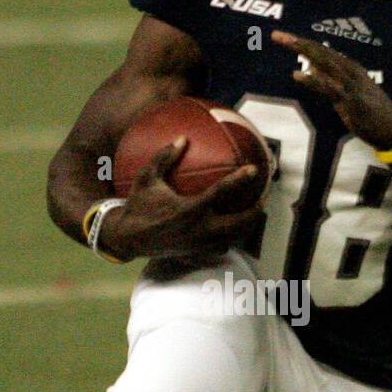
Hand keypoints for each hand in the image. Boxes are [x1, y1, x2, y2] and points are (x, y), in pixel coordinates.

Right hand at [100, 137, 262, 260]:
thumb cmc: (138, 205)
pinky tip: (233, 232)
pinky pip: (221, 248)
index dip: (239, 180)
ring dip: (246, 227)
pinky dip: (231, 240)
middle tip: (263, 200)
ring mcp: (199, 244)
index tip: (254, 169)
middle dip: (255, 212)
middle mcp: (199, 229)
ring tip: (255, 215)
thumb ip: (164, 157)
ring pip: (233, 238)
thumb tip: (182, 138)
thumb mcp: (147, 177)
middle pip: (239, 223)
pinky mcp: (196, 253)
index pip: (221, 192)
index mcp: (189, 208)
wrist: (127, 238)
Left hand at [271, 31, 391, 150]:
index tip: (285, 37)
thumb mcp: (348, 93)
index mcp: (350, 67)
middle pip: (321, 51)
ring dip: (304, 52)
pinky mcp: (349, 100)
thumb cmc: (371, 113)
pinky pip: (327, 87)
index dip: (304, 43)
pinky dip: (312, 80)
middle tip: (277, 35)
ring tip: (286, 43)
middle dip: (299, 42)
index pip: (323, 51)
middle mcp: (350, 70)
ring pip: (324, 62)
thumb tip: (310, 67)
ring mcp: (350, 84)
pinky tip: (296, 75)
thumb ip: (329, 80)